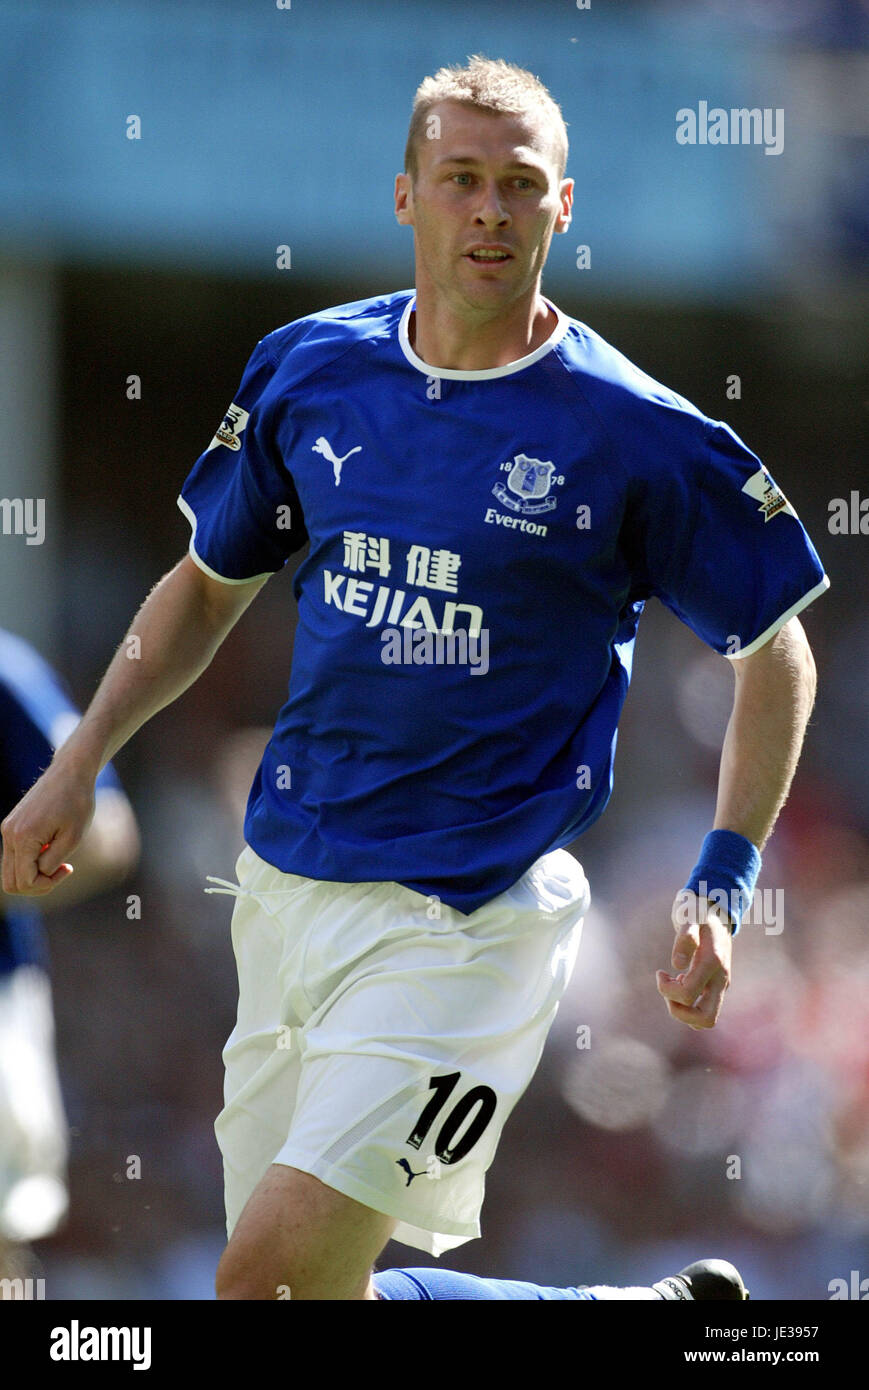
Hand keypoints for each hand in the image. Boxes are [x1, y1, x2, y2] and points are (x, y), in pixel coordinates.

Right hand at [1, 759, 95, 898]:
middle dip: (37, 884)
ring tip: (57, 859)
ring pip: (10, 872)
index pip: (25, 881)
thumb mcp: (72, 838)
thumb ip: (51, 863)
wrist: (70, 772)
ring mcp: (7, 830)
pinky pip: (15, 856)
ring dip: (33, 873)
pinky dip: (31, 861)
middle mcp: (9, 834)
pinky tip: (51, 847)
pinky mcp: (11, 826)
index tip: (67, 867)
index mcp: (23, 838)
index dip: (48, 884)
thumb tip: (38, 876)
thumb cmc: (77, 803)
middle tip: (61, 868)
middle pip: (11, 883)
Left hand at [656, 890, 732, 1028]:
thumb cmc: (697, 910)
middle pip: (704, 1019)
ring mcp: (722, 984)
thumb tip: (677, 964)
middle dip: (679, 1011)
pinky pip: (706, 1010)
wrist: (715, 908)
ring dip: (684, 1010)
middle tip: (668, 988)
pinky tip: (683, 983)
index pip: (687, 994)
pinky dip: (691, 1005)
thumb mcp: (689, 915)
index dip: (666, 989)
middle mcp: (721, 978)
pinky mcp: (718, 986)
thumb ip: (685, 936)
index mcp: (713, 962)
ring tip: (675, 985)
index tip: (660, 972)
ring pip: (706, 1019)